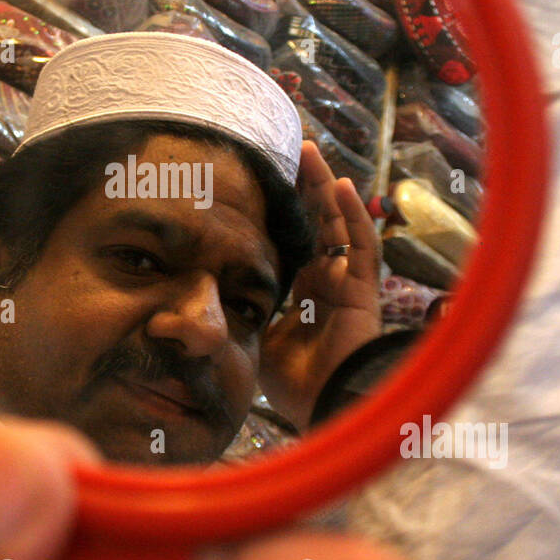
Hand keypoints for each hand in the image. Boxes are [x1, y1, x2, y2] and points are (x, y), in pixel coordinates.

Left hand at [259, 141, 382, 429]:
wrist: (324, 408)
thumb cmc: (293, 382)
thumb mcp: (255, 336)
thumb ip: (239, 309)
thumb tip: (196, 292)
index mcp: (301, 289)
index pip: (292, 236)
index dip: (281, 208)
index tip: (261, 177)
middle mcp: (325, 279)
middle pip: (315, 220)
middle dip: (302, 186)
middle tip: (286, 150)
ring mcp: (347, 281)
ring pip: (337, 222)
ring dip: (323, 186)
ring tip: (308, 152)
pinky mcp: (364, 288)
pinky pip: (362, 244)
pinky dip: (353, 214)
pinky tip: (340, 184)